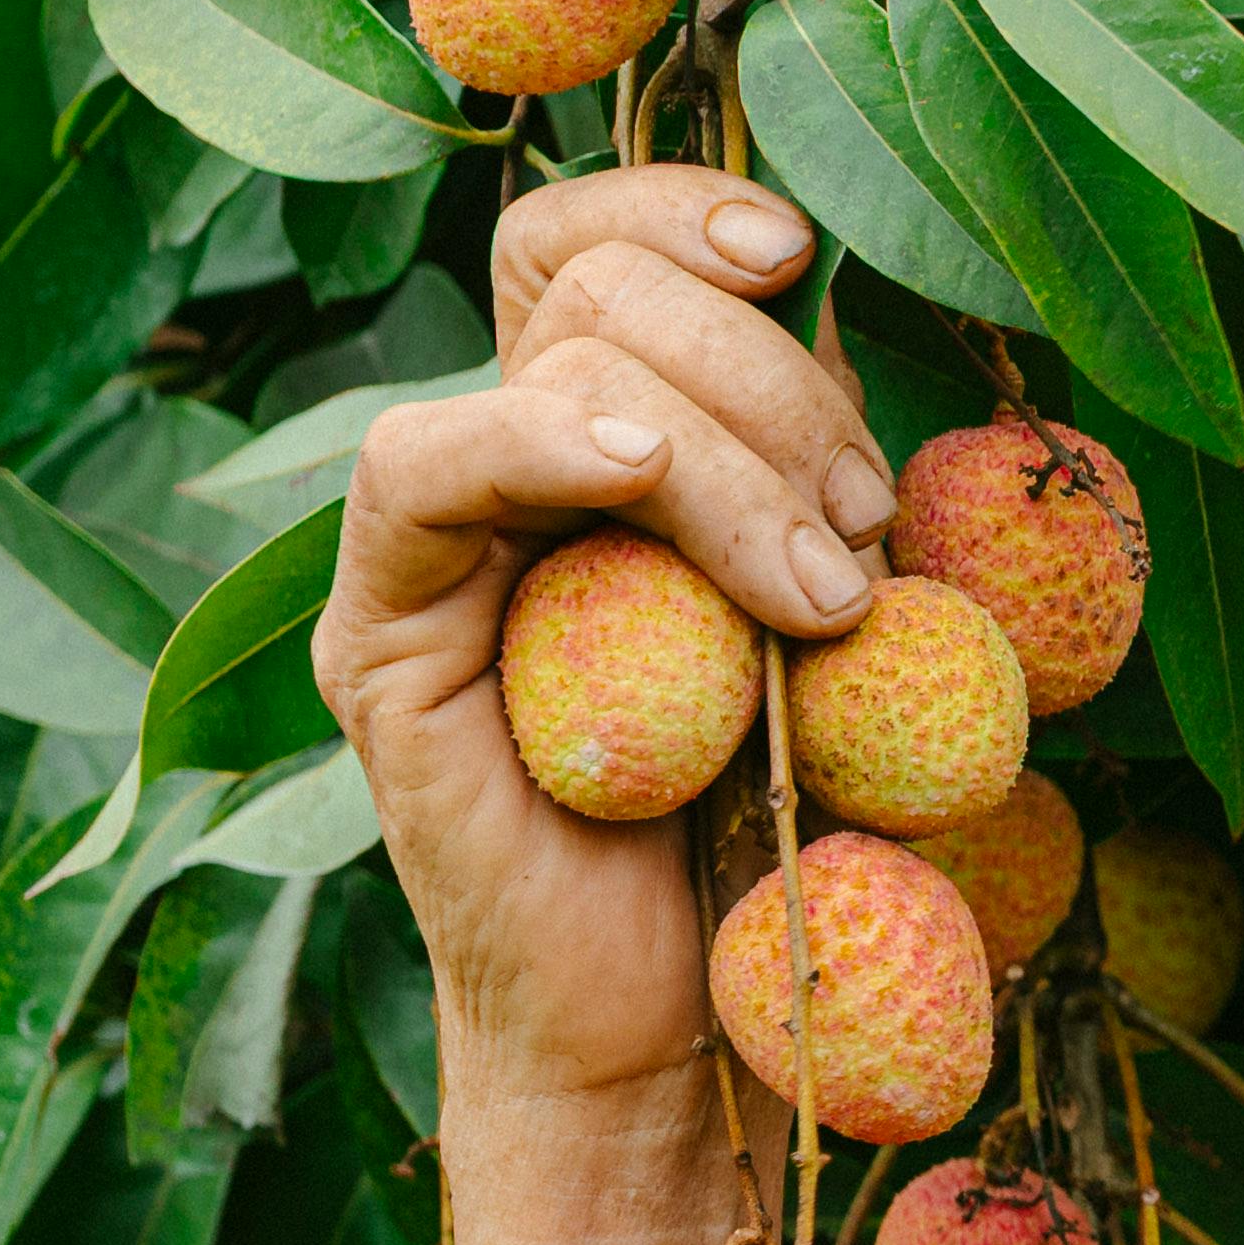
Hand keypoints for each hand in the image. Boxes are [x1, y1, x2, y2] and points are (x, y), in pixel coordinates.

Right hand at [317, 167, 899, 1134]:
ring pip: (561, 361)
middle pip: (608, 289)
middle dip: (771, 384)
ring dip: (724, 455)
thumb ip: (833, 486)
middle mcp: (516, 476)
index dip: (689, 212)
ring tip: (819, 599)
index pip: (601, 247)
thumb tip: (850, 325)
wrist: (702, 1033)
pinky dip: (540, 439)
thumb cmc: (795, 839)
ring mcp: (441, 552)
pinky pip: (422, 466)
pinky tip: (630, 479)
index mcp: (620, 451)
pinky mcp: (383, 638)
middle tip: (860, 540)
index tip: (798, 255)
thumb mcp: (857, 625)